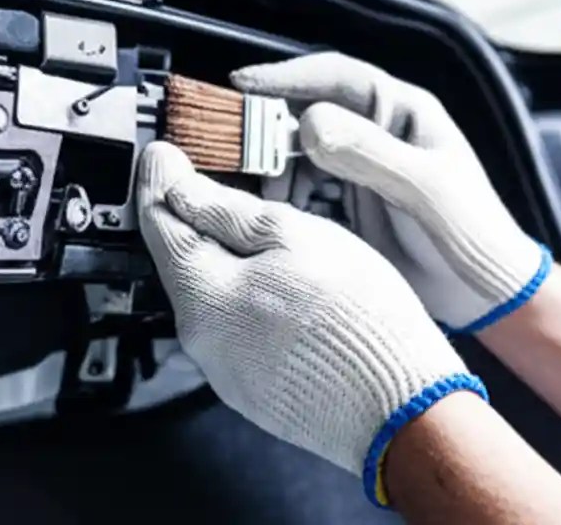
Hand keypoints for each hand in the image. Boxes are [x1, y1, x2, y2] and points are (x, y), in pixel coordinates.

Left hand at [136, 141, 486, 505]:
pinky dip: (251, 302)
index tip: (164, 155)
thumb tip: (177, 185)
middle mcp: (200, 341)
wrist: (401, 404)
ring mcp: (226, 371)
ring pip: (213, 298)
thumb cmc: (358, 317)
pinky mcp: (253, 391)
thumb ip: (227, 211)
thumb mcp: (295, 236)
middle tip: (223, 182)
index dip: (160, 182)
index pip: (159, 225)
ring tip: (274, 241)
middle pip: (183, 263)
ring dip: (230, 264)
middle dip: (197, 222)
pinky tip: (290, 292)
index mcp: (203, 296)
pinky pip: (237, 332)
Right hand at [232, 53, 550, 332]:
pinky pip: (304, 193)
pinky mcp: (349, 207)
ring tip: (274, 200)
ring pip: (300, 156)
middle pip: (309, 114)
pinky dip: (288, 202)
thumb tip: (312, 124)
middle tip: (246, 155)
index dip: (289, 76)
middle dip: (274, 132)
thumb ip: (372, 155)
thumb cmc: (474, 234)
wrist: (486, 296)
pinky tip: (285, 218)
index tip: (245, 84)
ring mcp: (360, 170)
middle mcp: (377, 134)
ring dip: (279, 173)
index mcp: (402, 112)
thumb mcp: (427, 189)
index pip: (337, 78)